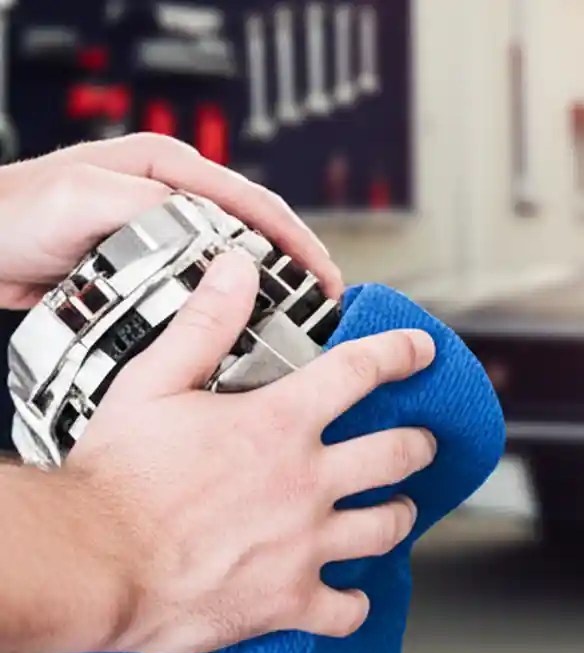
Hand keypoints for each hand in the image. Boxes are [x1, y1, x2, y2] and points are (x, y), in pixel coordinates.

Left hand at [0, 133, 342, 308]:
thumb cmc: (11, 214)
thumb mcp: (79, 197)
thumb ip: (145, 206)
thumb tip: (206, 231)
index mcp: (164, 167)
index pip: (251, 200)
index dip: (295, 239)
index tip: (324, 275)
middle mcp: (168, 196)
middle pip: (252, 230)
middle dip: (295, 264)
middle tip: (326, 303)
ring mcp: (159, 233)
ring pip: (231, 261)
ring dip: (267, 288)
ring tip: (299, 319)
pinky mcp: (144, 267)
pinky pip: (200, 285)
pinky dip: (228, 305)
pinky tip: (244, 329)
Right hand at [61, 251, 432, 652]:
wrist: (92, 562)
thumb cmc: (116, 479)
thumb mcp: (152, 384)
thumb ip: (204, 326)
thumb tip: (235, 270)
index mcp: (280, 423)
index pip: (362, 371)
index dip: (400, 353)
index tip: (420, 351)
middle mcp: (307, 482)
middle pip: (398, 454)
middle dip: (419, 444)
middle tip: (422, 442)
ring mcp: (305, 544)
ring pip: (387, 527)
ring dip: (398, 516)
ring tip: (396, 510)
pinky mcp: (290, 600)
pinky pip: (347, 610)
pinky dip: (354, 605)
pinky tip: (350, 599)